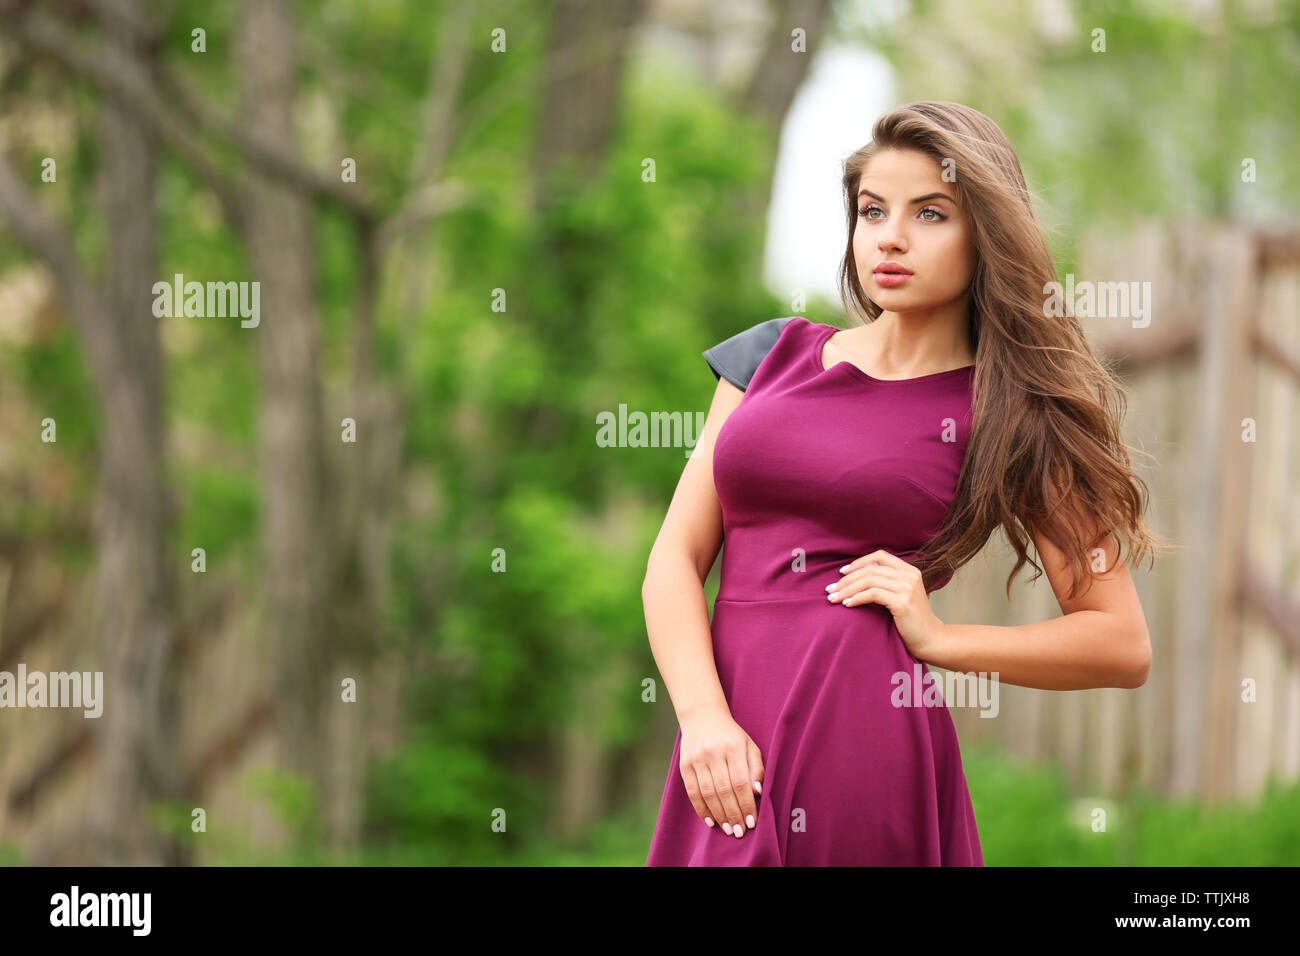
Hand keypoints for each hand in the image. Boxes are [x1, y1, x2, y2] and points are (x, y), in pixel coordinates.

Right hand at [678, 707, 764, 838]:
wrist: (702, 716)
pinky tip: (709, 820)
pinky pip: (692, 790)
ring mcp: (697, 758)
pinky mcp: (685, 764)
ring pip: (708, 793)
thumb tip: (757, 792)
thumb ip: (756, 767)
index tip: (752, 822)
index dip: (746, 804)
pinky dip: (701, 808)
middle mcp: (714, 752)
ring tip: (728, 829)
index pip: (741, 781)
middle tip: (739, 832)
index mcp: (734, 747)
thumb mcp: (749, 745)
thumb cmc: (731, 735)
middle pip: (724, 790)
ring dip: (719, 814)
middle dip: (733, 814)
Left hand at [826, 550, 947, 659]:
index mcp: (910, 571)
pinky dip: (856, 598)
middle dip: (846, 579)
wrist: (931, 639)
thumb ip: (887, 583)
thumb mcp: (901, 595)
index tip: (842, 573)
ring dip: (847, 589)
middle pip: (870, 569)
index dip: (858, 562)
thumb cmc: (911, 620)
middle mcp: (910, 575)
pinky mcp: (903, 602)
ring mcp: (907, 588)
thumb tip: (855, 578)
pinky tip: (847, 604)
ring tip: (834, 598)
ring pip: (869, 580)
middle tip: (830, 590)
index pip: (879, 556)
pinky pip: (873, 594)